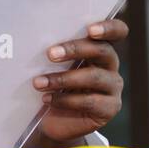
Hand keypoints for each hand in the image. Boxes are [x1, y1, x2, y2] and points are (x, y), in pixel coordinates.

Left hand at [33, 18, 127, 144]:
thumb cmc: (52, 85)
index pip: (117, 32)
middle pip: (103, 51)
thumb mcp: (52, 66)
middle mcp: (110, 65)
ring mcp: (112, 87)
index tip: (90, 29)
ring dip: (62, 79)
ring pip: (94, 77)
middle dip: (75, 50)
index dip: (108, 28)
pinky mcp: (109, 108)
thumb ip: (53, 53)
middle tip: (50, 54)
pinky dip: (65, 99)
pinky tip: (47, 99)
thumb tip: (31, 40)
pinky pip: (89, 101)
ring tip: (38, 83)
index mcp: (99, 48)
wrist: (52, 120)